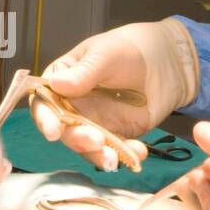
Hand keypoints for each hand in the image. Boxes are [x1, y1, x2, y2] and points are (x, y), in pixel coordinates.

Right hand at [31, 19, 198, 170]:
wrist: (165, 61)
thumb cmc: (128, 49)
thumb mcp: (105, 54)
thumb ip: (83, 72)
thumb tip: (56, 84)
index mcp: (61, 82)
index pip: (44, 103)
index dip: (45, 119)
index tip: (53, 131)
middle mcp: (73, 106)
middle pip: (65, 130)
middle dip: (78, 140)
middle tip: (96, 142)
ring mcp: (94, 123)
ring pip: (89, 146)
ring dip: (99, 155)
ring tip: (114, 159)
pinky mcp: (116, 134)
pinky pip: (116, 150)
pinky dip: (126, 155)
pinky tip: (138, 152)